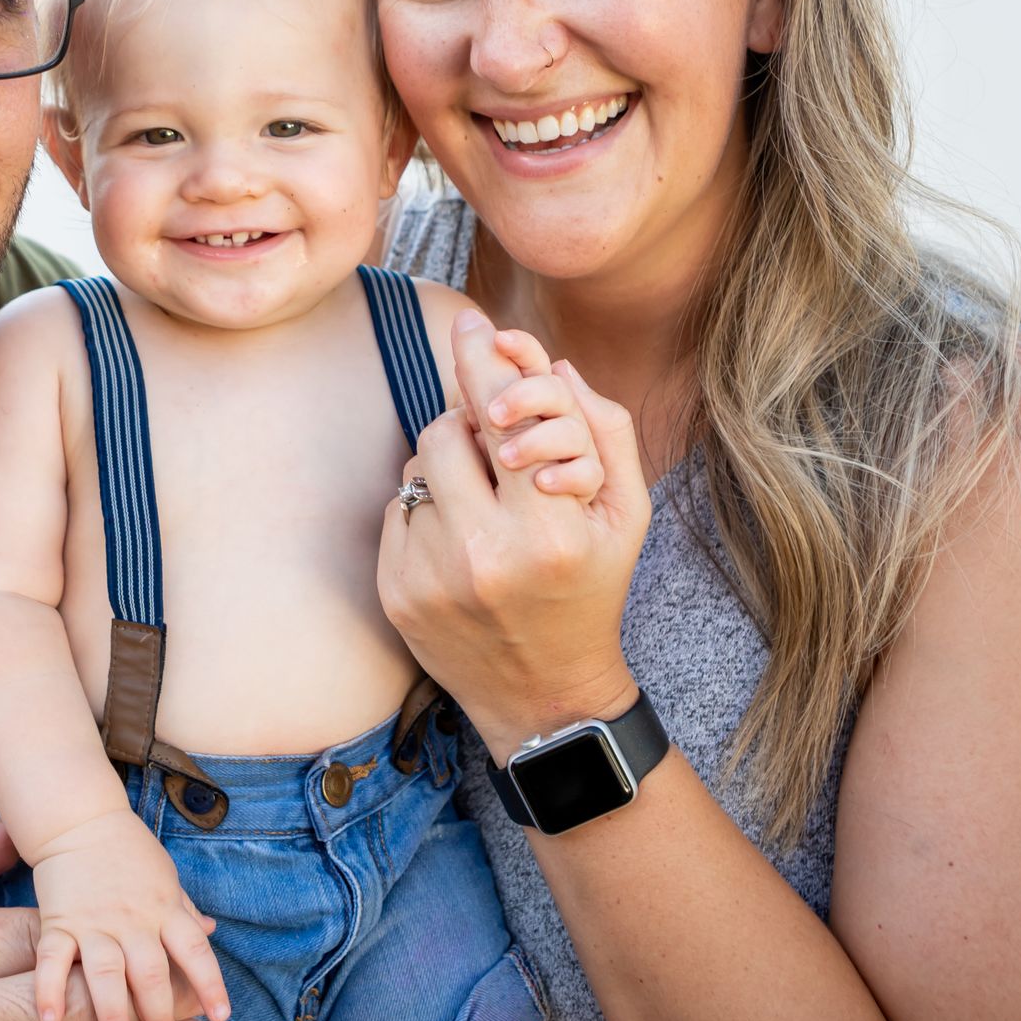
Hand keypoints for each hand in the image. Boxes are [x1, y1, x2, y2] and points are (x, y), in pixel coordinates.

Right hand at [29, 810, 229, 1020]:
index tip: (220, 1017)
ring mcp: (94, 921)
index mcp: (164, 908)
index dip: (210, 984)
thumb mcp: (166, 876)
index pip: (195, 950)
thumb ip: (185, 909)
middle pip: (151, 973)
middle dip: (160, 1017)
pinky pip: (53, 960)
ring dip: (114, 1016)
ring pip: (106, 974)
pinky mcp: (58, 921)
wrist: (79, 818)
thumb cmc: (128, 850)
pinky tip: (49, 1019)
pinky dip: (49, 990)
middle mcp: (133, 919)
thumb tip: (213, 931)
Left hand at [379, 309, 653, 762]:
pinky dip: (425, 510)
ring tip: (482, 502)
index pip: (502, 416)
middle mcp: (485, 553)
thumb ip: (602, 430)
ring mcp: (432, 576)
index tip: (473, 325)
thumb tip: (552, 360)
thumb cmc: (591, 591)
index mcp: (549, 529)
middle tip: (493, 444)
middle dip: (468, 424)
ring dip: (446, 466)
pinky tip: (458, 544)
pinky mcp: (396, 593)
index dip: (486, 363)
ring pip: (417, 467)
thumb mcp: (624, 515)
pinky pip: (398, 510)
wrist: (544, 695)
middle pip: (447, 431)